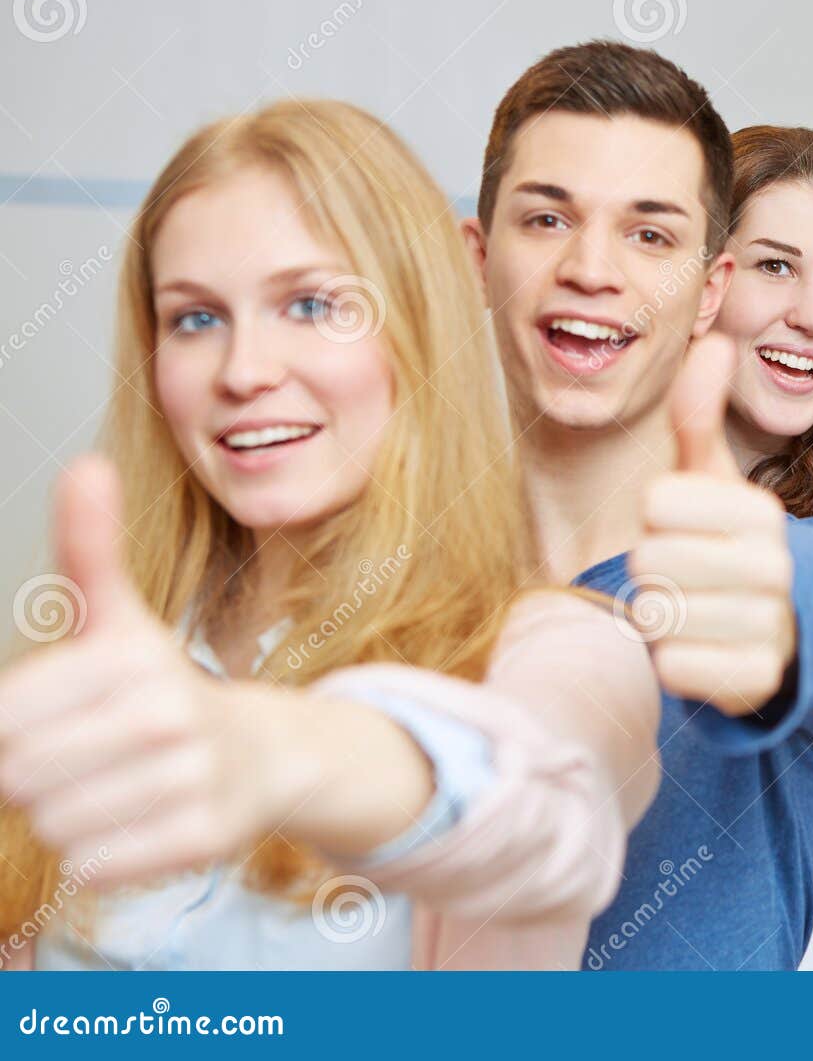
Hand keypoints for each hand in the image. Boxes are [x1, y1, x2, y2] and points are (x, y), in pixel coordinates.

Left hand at [0, 456, 281, 884]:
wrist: (267, 752)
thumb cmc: (164, 689)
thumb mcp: (122, 619)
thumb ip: (91, 547)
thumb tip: (85, 464)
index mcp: (133, 659)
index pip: (2, 723)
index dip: (17, 728)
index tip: (58, 718)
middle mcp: (167, 716)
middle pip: (20, 777)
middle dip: (37, 774)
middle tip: (85, 756)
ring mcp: (190, 780)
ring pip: (53, 823)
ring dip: (68, 814)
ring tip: (113, 787)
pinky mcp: (203, 839)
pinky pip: (94, 865)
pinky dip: (103, 854)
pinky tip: (137, 821)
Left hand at [631, 333, 795, 715]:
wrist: (779, 634)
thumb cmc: (726, 547)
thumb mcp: (712, 482)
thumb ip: (699, 415)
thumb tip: (714, 339)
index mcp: (761, 508)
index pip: (656, 502)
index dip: (655, 519)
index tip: (683, 528)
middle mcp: (775, 564)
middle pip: (649, 558)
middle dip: (653, 569)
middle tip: (684, 575)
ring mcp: (771, 624)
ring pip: (659, 614)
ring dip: (659, 617)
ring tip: (691, 609)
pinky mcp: (756, 680)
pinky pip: (673, 668)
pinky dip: (672, 662)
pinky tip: (698, 649)